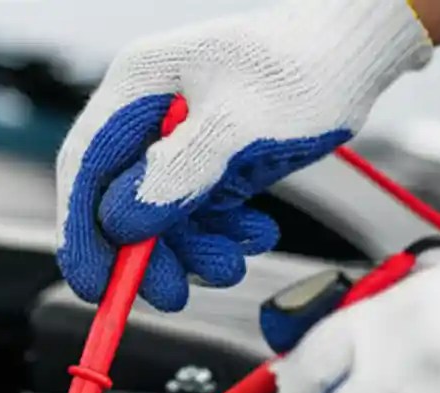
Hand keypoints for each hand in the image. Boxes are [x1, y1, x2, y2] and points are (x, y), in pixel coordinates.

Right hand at [56, 0, 431, 310]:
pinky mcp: (208, 159)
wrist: (359, 50)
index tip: (92, 284)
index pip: (86, 167)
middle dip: (145, 253)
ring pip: (160, 215)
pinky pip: (196, 212)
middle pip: (119, 200)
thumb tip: (123, 222)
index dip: (80, 230)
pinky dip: (220, 234)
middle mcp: (148, 114)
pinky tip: (254, 235)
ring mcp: (177, 138)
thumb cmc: (305, 65)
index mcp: (137, 86)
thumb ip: (176, 174)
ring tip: (232, 262)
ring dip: (191, 250)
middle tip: (170, 294)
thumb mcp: (239, 124)